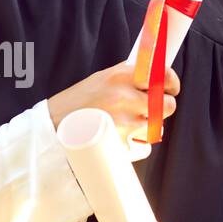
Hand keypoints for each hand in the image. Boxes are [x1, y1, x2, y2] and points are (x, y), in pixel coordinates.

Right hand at [48, 59, 178, 139]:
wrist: (50, 131)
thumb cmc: (75, 105)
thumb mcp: (99, 81)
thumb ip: (125, 79)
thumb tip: (154, 80)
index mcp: (119, 75)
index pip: (162, 74)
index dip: (171, 82)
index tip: (171, 88)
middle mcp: (124, 96)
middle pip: (166, 105)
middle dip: (162, 108)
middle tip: (148, 110)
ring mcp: (124, 122)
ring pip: (157, 127)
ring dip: (146, 128)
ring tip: (124, 126)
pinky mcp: (122, 146)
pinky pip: (145, 147)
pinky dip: (136, 146)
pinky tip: (118, 141)